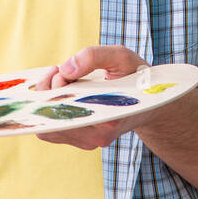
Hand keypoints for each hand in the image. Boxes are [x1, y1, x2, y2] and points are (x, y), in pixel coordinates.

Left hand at [31, 45, 171, 149]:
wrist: (149, 103)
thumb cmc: (135, 78)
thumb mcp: (121, 57)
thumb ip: (94, 56)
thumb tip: (64, 69)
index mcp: (108, 120)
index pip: (66, 112)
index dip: (54, 90)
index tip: (59, 71)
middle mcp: (97, 137)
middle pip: (53, 120)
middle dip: (48, 92)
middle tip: (58, 71)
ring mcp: (88, 142)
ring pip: (49, 127)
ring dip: (47, 100)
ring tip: (61, 78)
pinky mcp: (81, 140)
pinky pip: (53, 129)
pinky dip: (49, 108)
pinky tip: (60, 89)